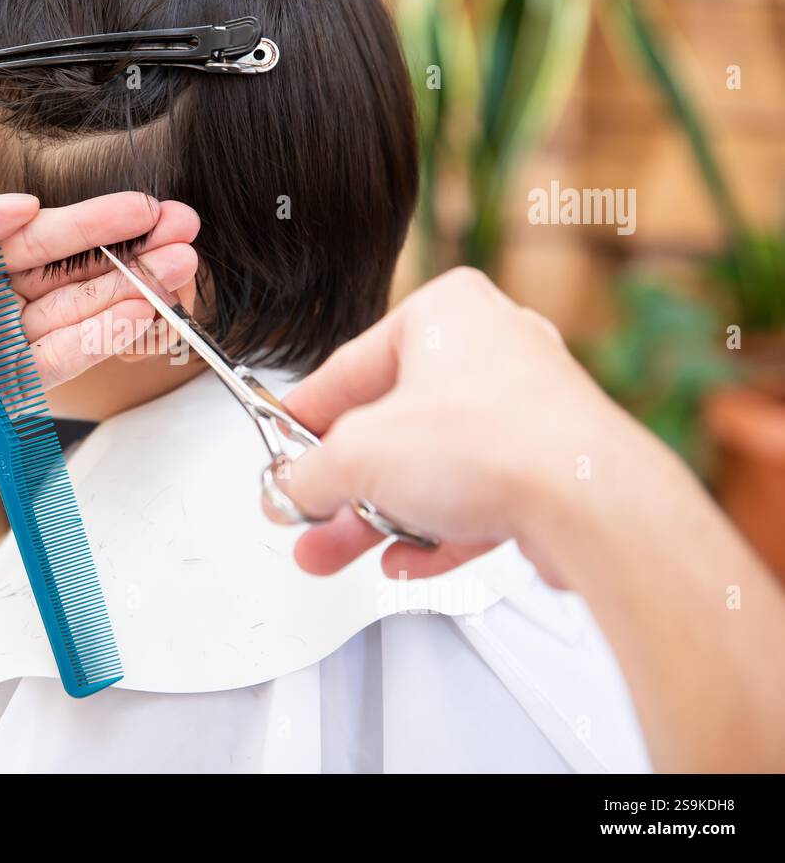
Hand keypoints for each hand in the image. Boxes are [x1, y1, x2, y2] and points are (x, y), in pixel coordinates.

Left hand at [0, 191, 198, 520]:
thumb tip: (18, 205)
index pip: (41, 233)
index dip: (95, 220)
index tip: (143, 207)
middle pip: (74, 271)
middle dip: (131, 251)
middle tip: (183, 232)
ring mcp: (4, 349)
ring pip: (81, 314)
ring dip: (133, 292)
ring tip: (181, 268)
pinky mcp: (11, 395)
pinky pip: (67, 361)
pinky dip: (106, 339)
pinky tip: (141, 315)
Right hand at [272, 267, 674, 589]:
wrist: (593, 503)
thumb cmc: (496, 444)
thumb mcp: (357, 457)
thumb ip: (307, 475)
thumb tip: (288, 490)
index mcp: (444, 314)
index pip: (347, 370)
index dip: (301, 422)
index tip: (280, 454)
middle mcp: (491, 350)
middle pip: (390, 426)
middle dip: (342, 486)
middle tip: (309, 514)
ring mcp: (525, 408)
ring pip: (432, 466)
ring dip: (381, 514)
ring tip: (341, 549)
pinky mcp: (548, 463)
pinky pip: (475, 494)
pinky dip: (436, 527)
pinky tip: (406, 558)